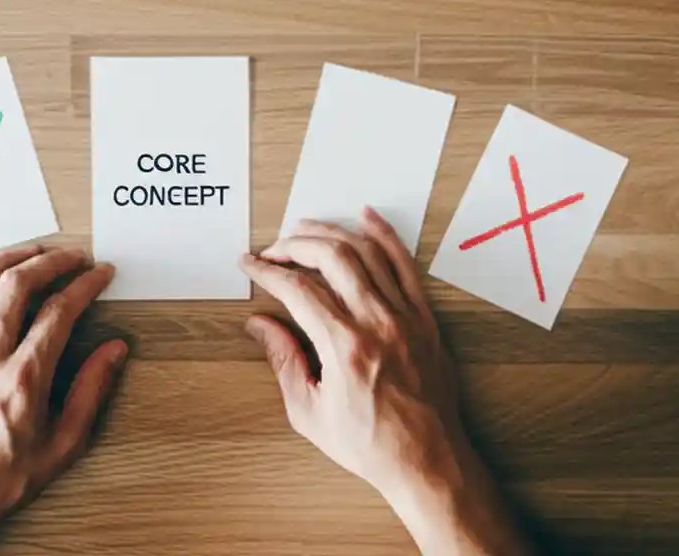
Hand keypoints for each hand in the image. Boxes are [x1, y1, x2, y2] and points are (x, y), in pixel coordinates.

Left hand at [0, 245, 127, 555]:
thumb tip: (114, 351)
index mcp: (24, 377)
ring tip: (29, 251)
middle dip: (51, 261)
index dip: (85, 284)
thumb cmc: (1, 478)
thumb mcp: (62, 443)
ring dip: (5, 258)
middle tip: (70, 257)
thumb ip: (90, 391)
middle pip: (18, 285)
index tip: (99, 274)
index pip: (60, 311)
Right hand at [240, 208, 529, 554]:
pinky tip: (365, 218)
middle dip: (295, 244)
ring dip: (331, 233)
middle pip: (332, 257)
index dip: (267, 270)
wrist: (428, 460)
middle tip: (274, 249)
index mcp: (344, 347)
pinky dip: (385, 235)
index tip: (250, 264)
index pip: (297, 289)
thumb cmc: (369, 443)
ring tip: (305, 230)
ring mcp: (406, 317)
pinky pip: (405, 264)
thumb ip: (283, 361)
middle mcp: (377, 323)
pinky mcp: (425, 318)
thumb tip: (260, 324)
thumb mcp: (309, 412)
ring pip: (367, 252)